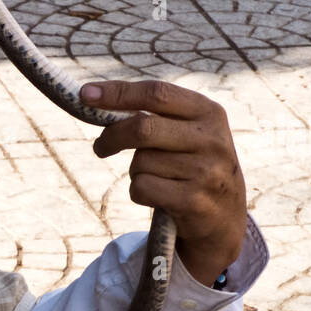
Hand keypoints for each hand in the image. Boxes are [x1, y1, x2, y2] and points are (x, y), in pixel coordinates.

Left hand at [80, 79, 247, 287]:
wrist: (224, 218)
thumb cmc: (192, 167)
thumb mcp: (188, 134)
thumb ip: (154, 117)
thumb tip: (96, 100)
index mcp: (209, 113)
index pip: (157, 93)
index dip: (118, 93)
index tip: (85, 94)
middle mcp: (211, 139)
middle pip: (143, 127)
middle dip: (112, 137)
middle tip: (101, 147)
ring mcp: (205, 171)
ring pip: (140, 162)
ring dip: (136, 171)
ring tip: (158, 178)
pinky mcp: (194, 201)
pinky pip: (142, 188)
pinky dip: (139, 192)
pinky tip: (158, 196)